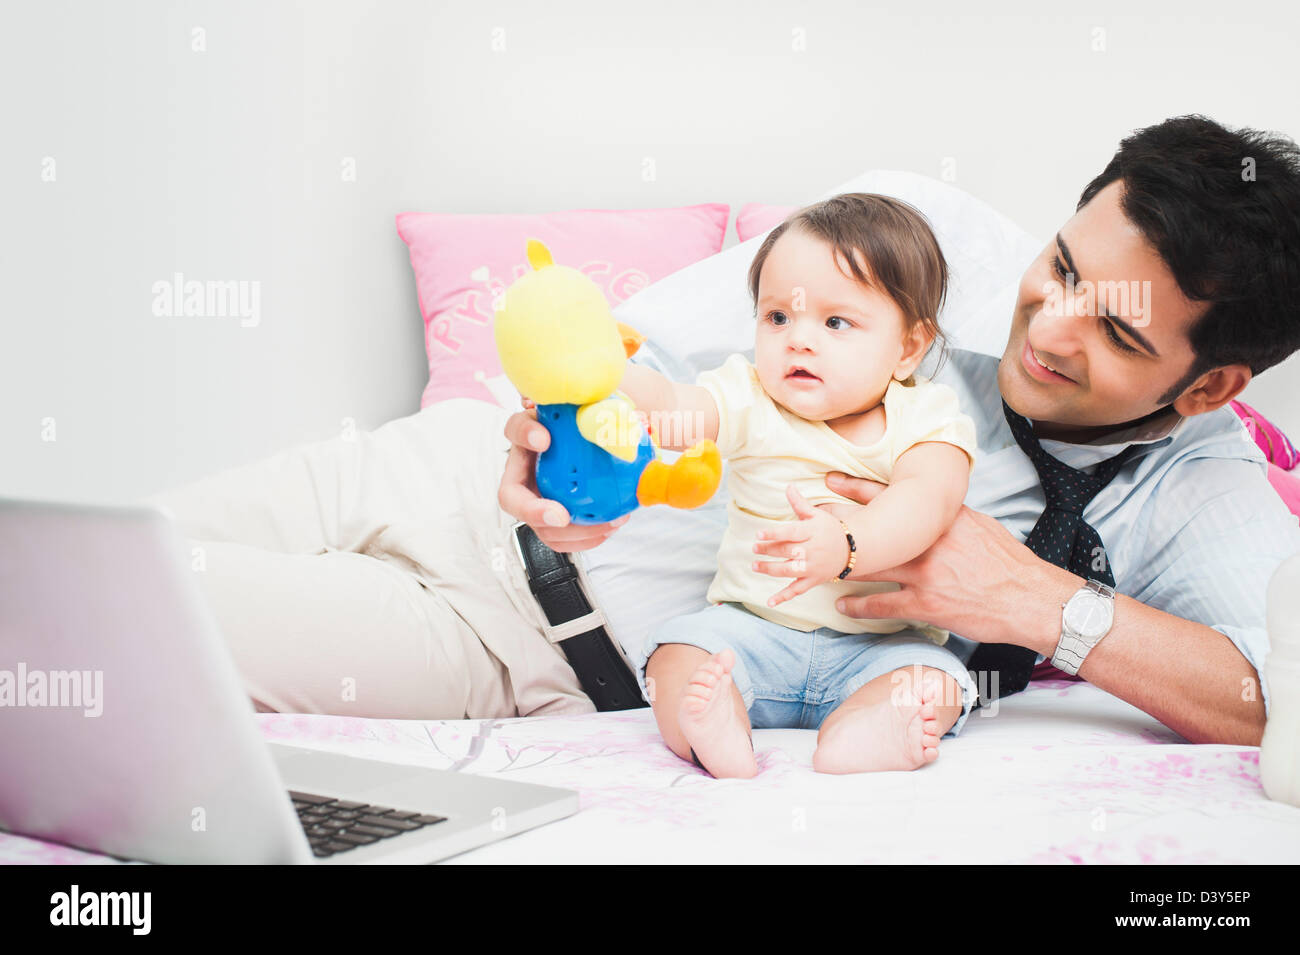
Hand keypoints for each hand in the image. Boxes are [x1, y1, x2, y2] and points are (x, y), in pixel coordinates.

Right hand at [498, 396, 631, 552]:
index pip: (515, 429)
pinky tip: (613, 525)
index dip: (524, 435)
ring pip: (540, 526)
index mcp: (530, 435)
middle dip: (534, 511)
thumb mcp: (593, 403)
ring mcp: (539, 499)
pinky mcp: (558, 519)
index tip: (545, 439)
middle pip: (512, 497)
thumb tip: (592, 401)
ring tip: (607, 522)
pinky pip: (565, 537)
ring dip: (571, 532)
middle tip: (561, 516)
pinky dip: (588, 537)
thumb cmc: (597, 420)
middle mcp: (527, 470)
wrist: (611, 443)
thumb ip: (588, 398)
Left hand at [750, 484, 851, 607]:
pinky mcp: (813, 580)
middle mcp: (811, 551)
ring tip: (755, 565)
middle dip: (769, 550)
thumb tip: (788, 486)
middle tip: (754, 548)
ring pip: (789, 571)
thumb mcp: (817, 515)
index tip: (758, 534)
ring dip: (770, 570)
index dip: (774, 534)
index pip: (790, 532)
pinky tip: (769, 602)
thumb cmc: (830, 529)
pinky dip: (783, 597)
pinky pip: (797, 590)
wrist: (853, 550)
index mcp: (811, 532)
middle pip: (787, 551)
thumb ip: (799, 504)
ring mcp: (812, 567)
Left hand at [822, 471, 1078, 652]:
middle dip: (835, 526)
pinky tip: (841, 605)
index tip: (829, 482)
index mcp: (940, 518)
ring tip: (814, 566)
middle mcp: (927, 541)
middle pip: (870, 530)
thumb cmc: (1009, 563)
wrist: (1031, 599)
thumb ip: (948, 518)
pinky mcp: (926, 604)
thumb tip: (929, 509)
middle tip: (805, 521)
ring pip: (869, 567)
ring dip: (839, 567)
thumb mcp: (979, 526)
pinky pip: (882, 604)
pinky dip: (858, 606)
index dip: (855, 489)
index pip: (889, 497)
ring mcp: (924, 574)